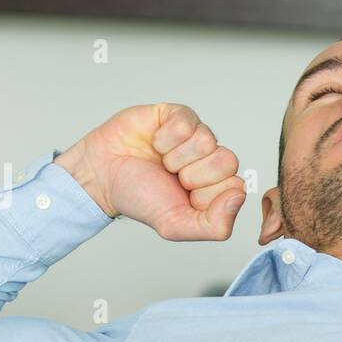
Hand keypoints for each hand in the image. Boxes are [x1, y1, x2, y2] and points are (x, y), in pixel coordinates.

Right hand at [55, 103, 246, 240]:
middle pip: (228, 161)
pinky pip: (186, 122)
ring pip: (207, 141)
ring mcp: (196, 135)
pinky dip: (165, 138)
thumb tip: (239, 196)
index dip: (207, 194)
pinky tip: (155, 144)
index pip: (236, 186)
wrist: (102, 175)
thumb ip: (214, 225)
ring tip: (161, 161)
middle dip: (193, 175)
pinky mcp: (178, 115)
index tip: (185, 197)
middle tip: (172, 177)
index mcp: (216, 186)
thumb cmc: (139, 197)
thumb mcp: (175, 225)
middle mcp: (210, 159)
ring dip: (175, 157)